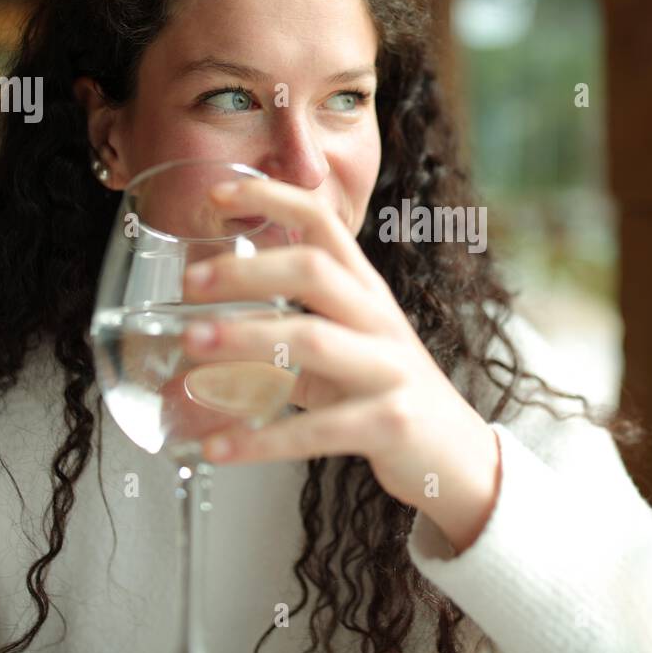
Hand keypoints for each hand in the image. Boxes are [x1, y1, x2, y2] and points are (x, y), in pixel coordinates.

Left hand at [180, 177, 501, 554]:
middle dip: (247, 270)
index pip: (324, 225)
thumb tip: (202, 343)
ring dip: (246, 338)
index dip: (273, 200)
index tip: (218, 191)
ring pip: (313, 340)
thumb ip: (280, 346)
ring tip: (192, 346)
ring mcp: (390, 371)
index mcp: (366, 295)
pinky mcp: (390, 425)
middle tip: (190, 283)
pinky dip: (260, 440)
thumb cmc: (390, 398)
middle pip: (314, 270)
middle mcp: (380, 322)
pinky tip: (218, 447)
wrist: (461, 461)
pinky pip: (316, 429)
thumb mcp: (340, 359)